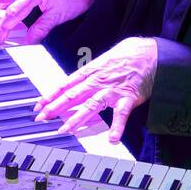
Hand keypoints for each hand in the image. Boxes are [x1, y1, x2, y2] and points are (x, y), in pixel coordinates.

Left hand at [33, 37, 157, 142]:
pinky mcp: (128, 97)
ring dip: (76, 118)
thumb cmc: (130, 52)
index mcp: (92, 70)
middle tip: (42, 118)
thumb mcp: (106, 57)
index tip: (39, 105)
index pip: (66, 84)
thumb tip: (82, 78)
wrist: (151, 51)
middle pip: (73, 95)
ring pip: (91, 105)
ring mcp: (112, 89)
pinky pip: (121, 114)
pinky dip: (117, 126)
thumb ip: (93, 69)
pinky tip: (112, 138)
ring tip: (65, 129)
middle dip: (55, 107)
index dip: (51, 95)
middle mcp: (99, 80)